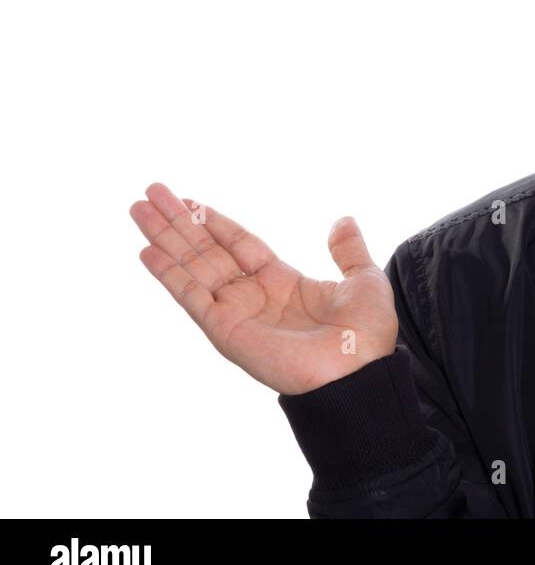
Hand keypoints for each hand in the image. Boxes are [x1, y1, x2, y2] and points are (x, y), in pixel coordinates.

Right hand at [130, 182, 398, 394]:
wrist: (360, 372)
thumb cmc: (366, 334)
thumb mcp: (363, 280)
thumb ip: (348, 251)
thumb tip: (343, 220)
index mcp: (283, 283)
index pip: (240, 244)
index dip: (215, 222)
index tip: (189, 200)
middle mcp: (253, 296)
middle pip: (208, 251)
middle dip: (179, 223)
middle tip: (150, 192)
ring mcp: (236, 313)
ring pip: (193, 267)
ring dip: (165, 238)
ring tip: (137, 209)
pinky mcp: (226, 331)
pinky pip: (191, 297)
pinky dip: (169, 274)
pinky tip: (148, 251)